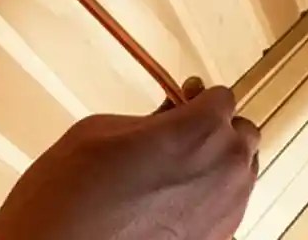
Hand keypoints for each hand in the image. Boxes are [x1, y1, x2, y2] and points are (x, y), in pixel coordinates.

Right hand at [0, 79, 260, 239]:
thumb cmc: (66, 200)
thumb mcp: (98, 131)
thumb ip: (149, 118)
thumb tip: (170, 116)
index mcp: (200, 130)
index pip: (223, 97)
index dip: (198, 97)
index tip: (181, 100)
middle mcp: (226, 169)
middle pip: (241, 134)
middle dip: (215, 130)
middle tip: (177, 135)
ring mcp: (227, 210)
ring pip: (239, 172)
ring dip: (215, 165)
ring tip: (172, 172)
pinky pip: (227, 207)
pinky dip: (208, 199)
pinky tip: (171, 202)